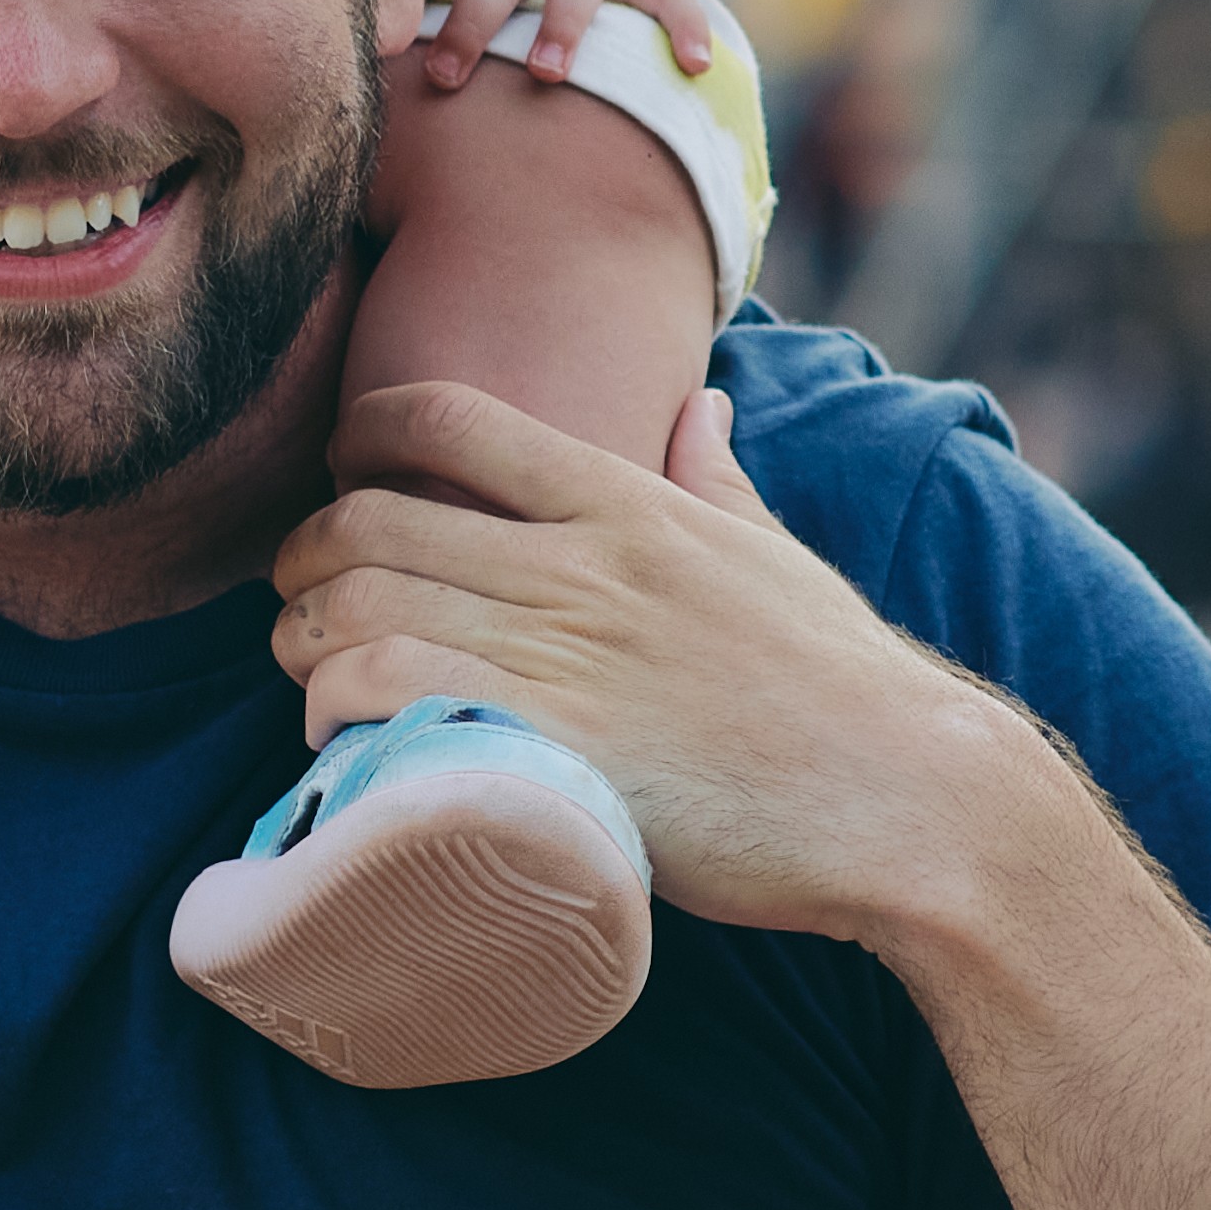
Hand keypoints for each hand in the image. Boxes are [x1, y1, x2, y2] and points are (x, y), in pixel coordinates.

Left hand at [268, 380, 1050, 948]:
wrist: (910, 802)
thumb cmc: (844, 687)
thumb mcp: (777, 556)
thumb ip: (719, 480)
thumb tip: (700, 407)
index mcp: (629, 502)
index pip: (448, 418)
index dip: (362, 434)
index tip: (342, 476)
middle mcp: (584, 564)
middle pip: (370, 517)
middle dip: (303, 555)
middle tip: (300, 599)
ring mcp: (568, 654)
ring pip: (360, 606)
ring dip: (303, 637)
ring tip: (310, 674)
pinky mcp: (556, 745)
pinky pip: (393, 693)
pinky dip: (337, 707)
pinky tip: (343, 736)